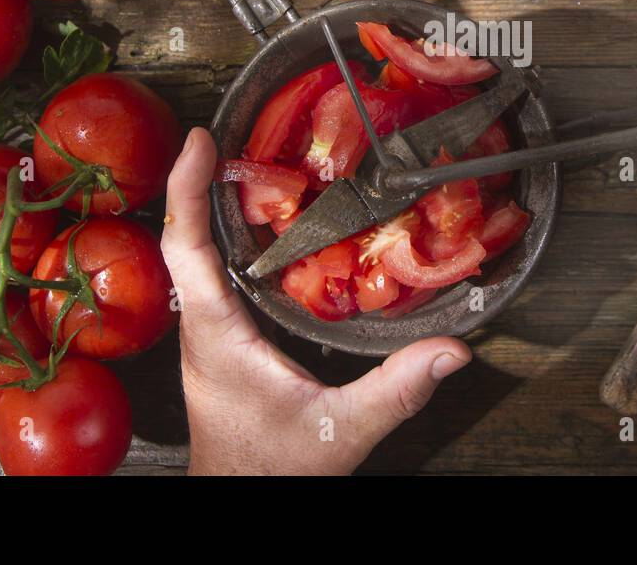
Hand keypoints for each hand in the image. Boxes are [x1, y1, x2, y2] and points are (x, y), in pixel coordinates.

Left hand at [160, 127, 471, 474]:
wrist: (243, 501)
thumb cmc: (272, 473)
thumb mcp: (340, 432)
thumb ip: (394, 391)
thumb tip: (450, 351)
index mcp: (217, 337)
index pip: (188, 249)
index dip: (187, 190)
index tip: (198, 142)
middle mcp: (202, 328)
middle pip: (185, 239)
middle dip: (200, 182)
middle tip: (229, 136)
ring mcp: (207, 335)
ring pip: (195, 257)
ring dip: (210, 208)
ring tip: (241, 164)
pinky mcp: (220, 343)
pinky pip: (212, 276)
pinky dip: (226, 239)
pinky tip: (261, 227)